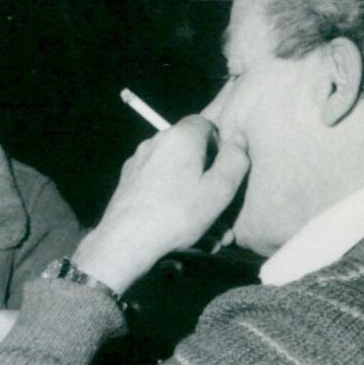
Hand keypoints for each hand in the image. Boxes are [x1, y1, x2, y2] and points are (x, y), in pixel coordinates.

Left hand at [71, 115, 249, 292]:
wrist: (126, 240)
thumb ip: (235, 160)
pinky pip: (160, 189)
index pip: (206, 125)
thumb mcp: (220, 188)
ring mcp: (139, 162)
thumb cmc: (177, 213)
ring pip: (177, 177)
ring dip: (195, 201)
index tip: (226, 172)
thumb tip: (237, 143)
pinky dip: (174, 205)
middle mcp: (156, 143)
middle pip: (191, 155)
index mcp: (180, 136)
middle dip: (209, 183)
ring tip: (210, 234)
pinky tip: (185, 234)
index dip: (221, 147)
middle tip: (222, 212)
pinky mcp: (129, 182)